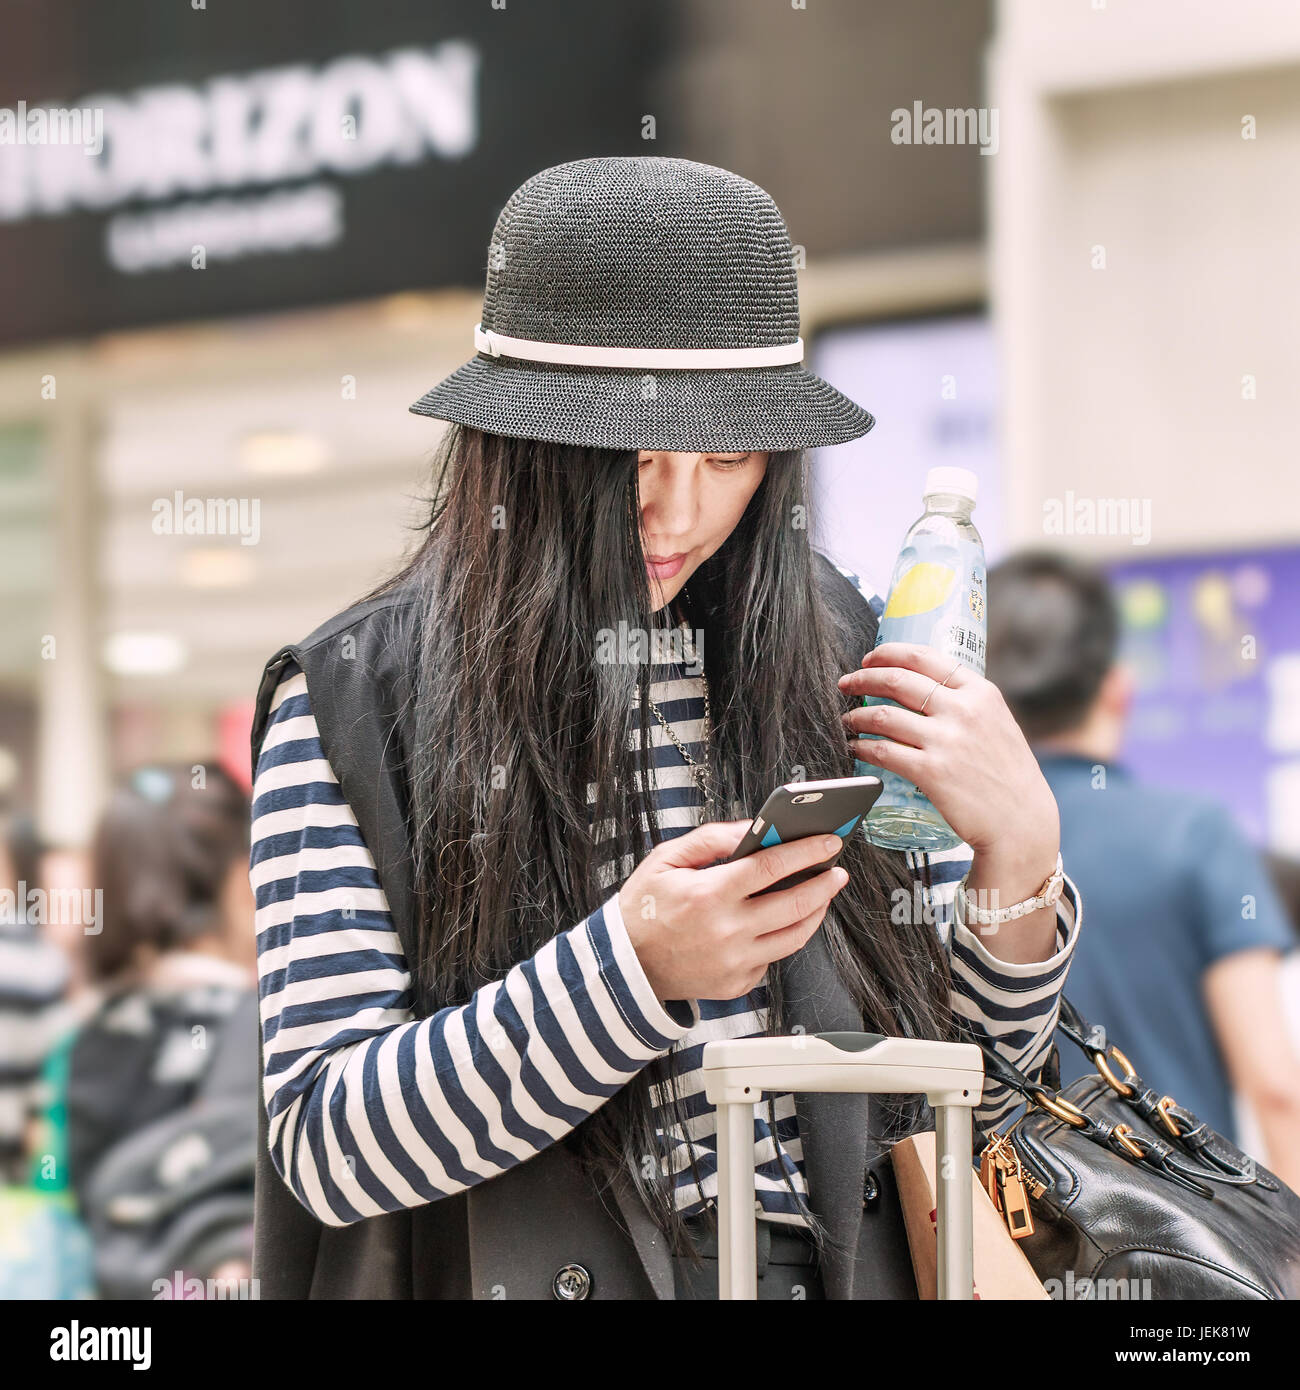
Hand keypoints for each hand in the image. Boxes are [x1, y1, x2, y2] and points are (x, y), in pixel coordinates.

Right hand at [618, 820, 849, 1002]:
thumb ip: (712, 839)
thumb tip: (753, 828)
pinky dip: (782, 937)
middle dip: (824, 883)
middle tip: (837, 870)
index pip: (772, 866)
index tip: (828, 842)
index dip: (807, 851)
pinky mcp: (737, 983)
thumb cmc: (643, 908)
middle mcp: (727, 931)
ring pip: (795, 936)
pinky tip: (783, 921)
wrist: (625, 966)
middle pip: (795, 904)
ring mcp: (735, 962)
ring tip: (822, 894)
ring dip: (816, 912)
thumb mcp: (667, 860)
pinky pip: (773, 958)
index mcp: (710, 895)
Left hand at [838, 643, 1059, 895]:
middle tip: (846, 683)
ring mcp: (946, 740)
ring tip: (848, 720)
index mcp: (980, 693)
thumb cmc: (1009, 777)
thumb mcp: (998, 724)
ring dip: (856, 715)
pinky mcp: (931, 772)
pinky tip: (854, 746)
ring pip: (883, 715)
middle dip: (863, 679)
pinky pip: (882, 751)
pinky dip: (861, 745)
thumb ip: (968, 704)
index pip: (925, 657)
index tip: (870, 659)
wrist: (1022, 823)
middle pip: (897, 680)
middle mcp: (963, 710)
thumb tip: (926, 690)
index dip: (888, 653)